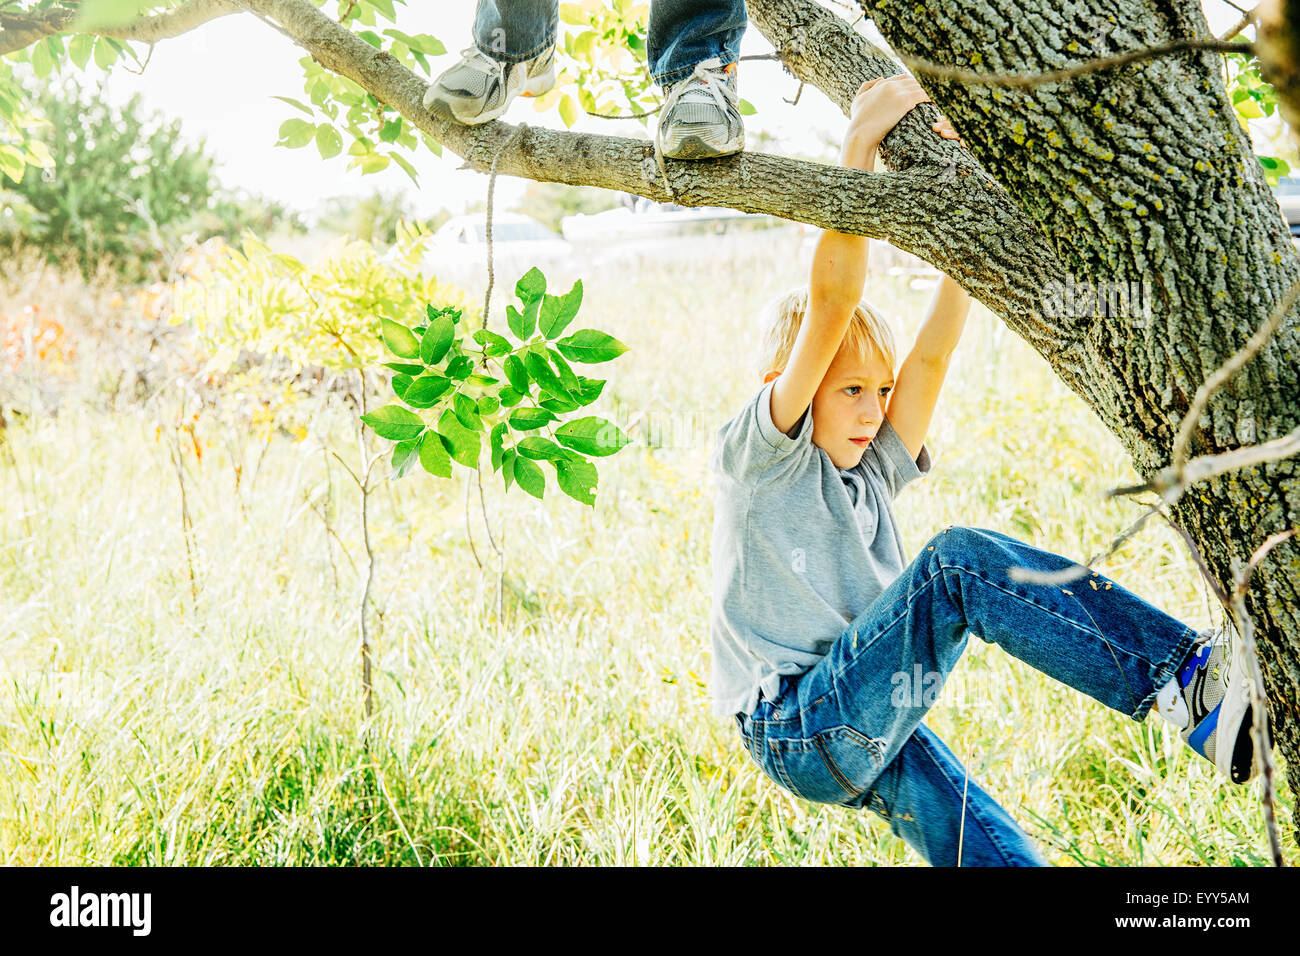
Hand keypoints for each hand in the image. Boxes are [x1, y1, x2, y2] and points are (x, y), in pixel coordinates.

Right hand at [842, 75, 963, 158]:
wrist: (861, 132)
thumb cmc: (859, 120)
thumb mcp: (858, 100)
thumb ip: (867, 86)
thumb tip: (880, 78)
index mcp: (883, 84)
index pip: (903, 77)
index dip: (913, 83)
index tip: (920, 89)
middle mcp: (892, 85)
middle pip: (914, 80)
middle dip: (924, 85)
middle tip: (935, 91)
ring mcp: (900, 92)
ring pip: (920, 86)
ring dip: (930, 90)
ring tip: (940, 96)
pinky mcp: (905, 102)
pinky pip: (923, 95)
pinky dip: (931, 97)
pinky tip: (937, 102)